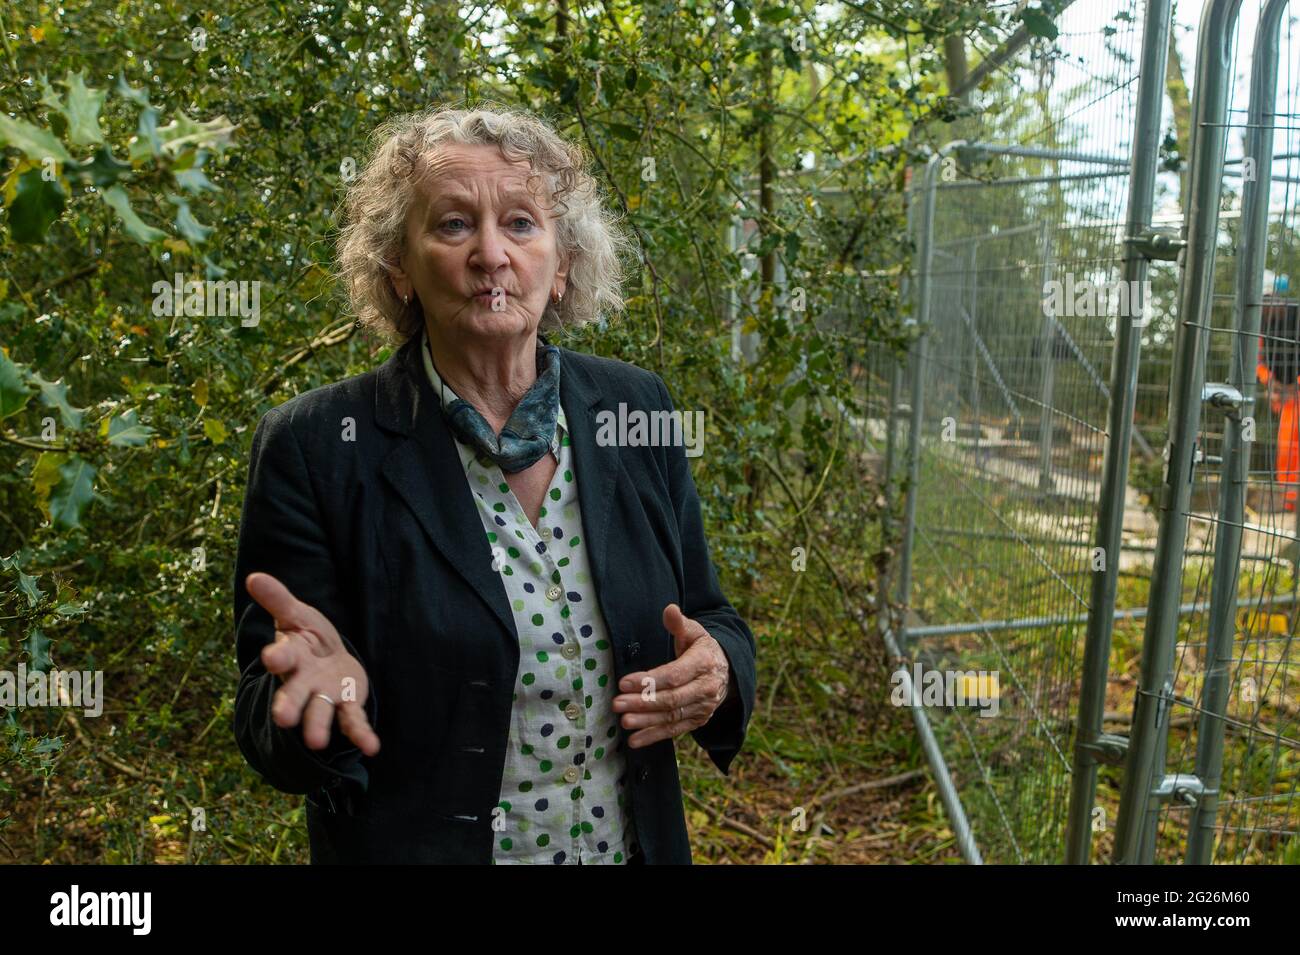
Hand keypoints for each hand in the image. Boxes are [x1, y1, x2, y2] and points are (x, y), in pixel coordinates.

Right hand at [245, 572, 380, 757]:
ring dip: (317, 727)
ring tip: (317, 744)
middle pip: (294, 694)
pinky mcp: (347, 705)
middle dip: (289, 705)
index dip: (277, 657)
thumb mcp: (297, 614)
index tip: (271, 659)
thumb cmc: (309, 637)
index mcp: (292, 656)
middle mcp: (304, 682)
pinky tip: (372, 747)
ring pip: (319, 713)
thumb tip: (254, 576)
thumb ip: (278, 599)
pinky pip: (353, 722)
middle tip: (282, 719)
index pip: (282, 656)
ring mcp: (325, 696)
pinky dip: (361, 735)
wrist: (331, 658)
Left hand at [612, 603, 730, 748]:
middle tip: (618, 703)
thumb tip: (669, 609)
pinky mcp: (698, 721)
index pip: (674, 675)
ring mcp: (703, 707)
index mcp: (704, 663)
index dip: (649, 680)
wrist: (727, 671)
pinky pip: (675, 731)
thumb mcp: (694, 632)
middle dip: (643, 702)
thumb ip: (679, 623)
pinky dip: (654, 736)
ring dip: (646, 721)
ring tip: (624, 721)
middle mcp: (707, 688)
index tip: (624, 682)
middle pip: (672, 699)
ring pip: (672, 717)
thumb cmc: (702, 648)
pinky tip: (634, 740)